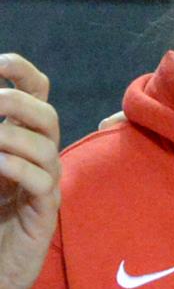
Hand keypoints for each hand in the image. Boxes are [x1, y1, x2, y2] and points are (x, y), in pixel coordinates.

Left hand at [0, 57, 59, 288]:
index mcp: (19, 141)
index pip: (36, 95)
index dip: (22, 73)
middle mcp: (37, 159)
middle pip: (46, 114)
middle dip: (17, 101)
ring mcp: (44, 187)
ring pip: (45, 145)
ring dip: (12, 135)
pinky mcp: (44, 215)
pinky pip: (43, 182)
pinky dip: (17, 168)